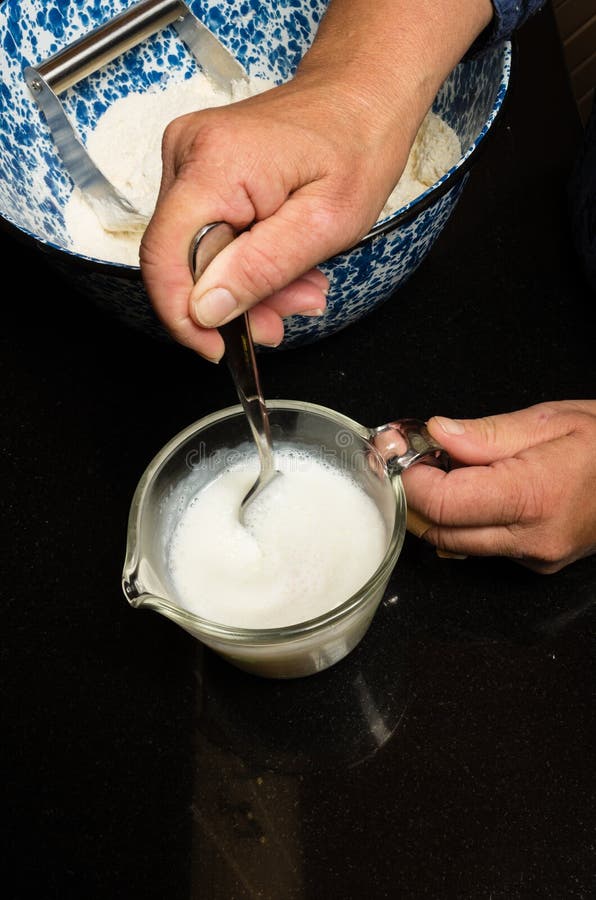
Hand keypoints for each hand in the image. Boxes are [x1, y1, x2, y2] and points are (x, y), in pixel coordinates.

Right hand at [139, 74, 412, 360]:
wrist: (360, 96)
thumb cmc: (355, 145)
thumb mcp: (324, 224)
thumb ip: (261, 269)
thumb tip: (206, 309)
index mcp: (216, 165)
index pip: (164, 258)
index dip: (184, 317)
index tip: (216, 349)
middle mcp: (188, 154)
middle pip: (182, 261)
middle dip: (232, 303)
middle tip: (284, 316)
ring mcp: (189, 159)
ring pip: (196, 255)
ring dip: (246, 285)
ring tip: (299, 287)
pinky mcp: (198, 170)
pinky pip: (207, 236)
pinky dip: (244, 261)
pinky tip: (283, 262)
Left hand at [401, 400, 595, 572]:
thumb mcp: (552, 421)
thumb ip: (487, 433)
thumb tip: (436, 433)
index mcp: (533, 496)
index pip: (443, 502)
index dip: (412, 477)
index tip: (403, 448)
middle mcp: (530, 538)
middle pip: (439, 530)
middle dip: (415, 493)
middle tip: (414, 453)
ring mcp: (533, 557)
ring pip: (455, 542)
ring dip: (436, 508)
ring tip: (445, 466)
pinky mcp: (535, 563)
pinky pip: (479, 547)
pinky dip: (462, 520)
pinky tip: (471, 489)